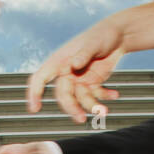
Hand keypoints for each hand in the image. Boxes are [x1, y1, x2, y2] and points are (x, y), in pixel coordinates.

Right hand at [26, 0, 153, 122]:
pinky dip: (104, 97)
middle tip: (81, 119)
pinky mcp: (93, 84)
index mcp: (60, 61)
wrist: (118, 35)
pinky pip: (96, 96)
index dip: (35, 93)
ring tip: (104, 111)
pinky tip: (115, 94)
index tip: (34, 108)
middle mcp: (67, 73)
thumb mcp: (93, 43)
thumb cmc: (102, 35)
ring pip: (81, 100)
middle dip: (72, 108)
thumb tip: (74, 65)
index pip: (41, 78)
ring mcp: (80, 80)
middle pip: (64, 96)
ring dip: (92, 106)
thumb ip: (84, 54)